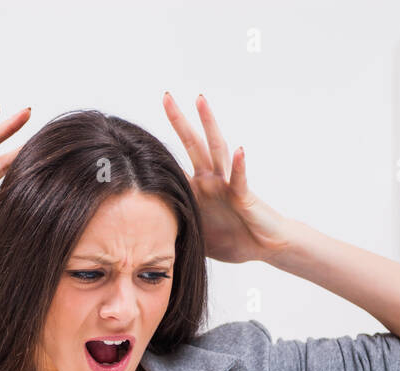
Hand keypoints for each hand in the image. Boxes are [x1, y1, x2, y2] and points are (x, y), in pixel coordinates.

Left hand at [161, 92, 292, 264]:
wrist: (263, 246)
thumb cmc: (232, 240)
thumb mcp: (194, 237)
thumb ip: (173, 232)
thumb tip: (145, 243)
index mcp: (196, 189)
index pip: (174, 165)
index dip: (158, 150)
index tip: (137, 132)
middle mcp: (210, 181)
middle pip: (192, 144)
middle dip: (179, 120)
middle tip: (166, 96)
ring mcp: (226, 185)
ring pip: (216, 149)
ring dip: (209, 124)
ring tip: (201, 100)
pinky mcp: (243, 196)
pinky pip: (240, 179)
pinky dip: (240, 165)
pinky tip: (240, 149)